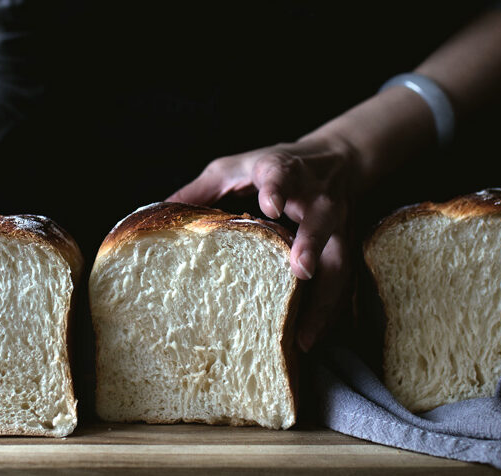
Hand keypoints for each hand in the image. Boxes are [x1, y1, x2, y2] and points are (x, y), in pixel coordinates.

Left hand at [168, 135, 361, 351]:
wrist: (337, 159)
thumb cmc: (272, 167)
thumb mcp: (231, 169)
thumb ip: (198, 191)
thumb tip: (156, 214)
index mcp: (282, 172)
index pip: (281, 176)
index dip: (277, 188)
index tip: (272, 204)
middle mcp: (314, 198)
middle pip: (320, 220)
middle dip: (312, 243)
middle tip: (300, 271)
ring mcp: (336, 226)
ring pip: (339, 261)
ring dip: (324, 298)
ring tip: (302, 336)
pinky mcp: (344, 248)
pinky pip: (342, 284)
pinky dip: (327, 314)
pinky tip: (306, 340)